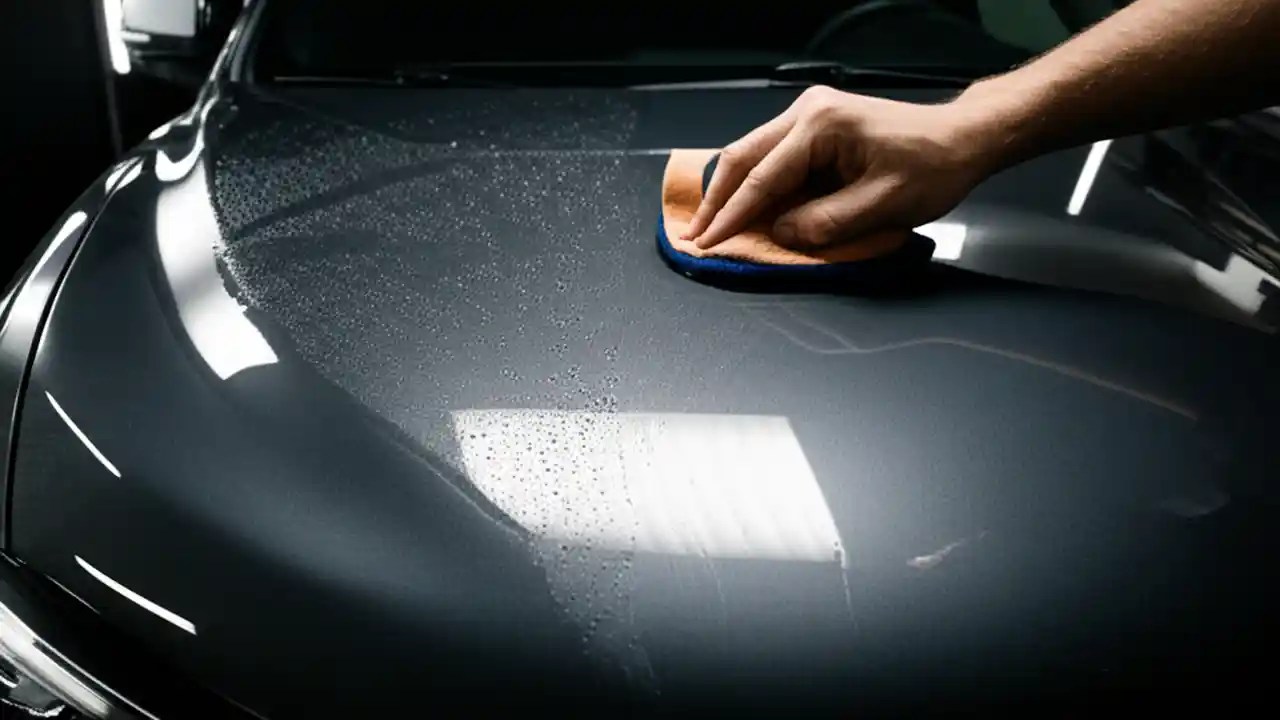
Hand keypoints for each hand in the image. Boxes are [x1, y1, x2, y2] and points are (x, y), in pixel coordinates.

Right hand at [684, 85, 996, 249]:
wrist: (961, 141)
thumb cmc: (931, 169)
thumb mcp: (880, 206)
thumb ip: (824, 223)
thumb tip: (780, 234)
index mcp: (821, 125)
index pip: (763, 177)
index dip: (733, 215)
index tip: (708, 242)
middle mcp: (807, 112)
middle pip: (743, 157)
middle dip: (717, 200)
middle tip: (695, 235)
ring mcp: (809, 116)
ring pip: (752, 155)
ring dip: (732, 192)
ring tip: (711, 226)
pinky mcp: (815, 128)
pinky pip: (772, 158)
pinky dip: (754, 185)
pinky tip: (743, 209)